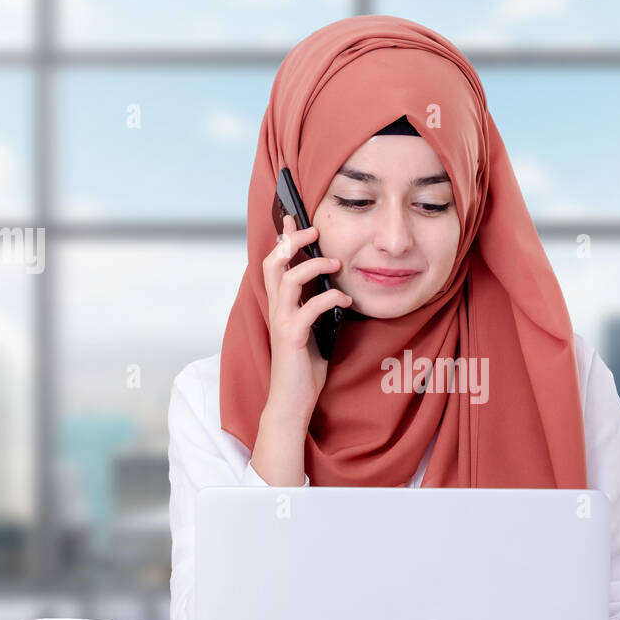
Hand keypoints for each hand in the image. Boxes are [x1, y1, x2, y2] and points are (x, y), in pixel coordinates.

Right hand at [260, 212, 352, 426]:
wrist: (293, 401)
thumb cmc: (304, 368)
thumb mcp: (314, 330)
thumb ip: (316, 309)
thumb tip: (335, 289)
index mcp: (281, 305)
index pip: (276, 263)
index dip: (283, 239)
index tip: (293, 218)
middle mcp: (277, 309)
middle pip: (274, 261)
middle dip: (292, 241)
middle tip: (313, 230)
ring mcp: (282, 321)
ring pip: (288, 278)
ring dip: (313, 265)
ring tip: (336, 263)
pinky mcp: (292, 336)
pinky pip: (310, 307)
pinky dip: (330, 298)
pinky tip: (345, 300)